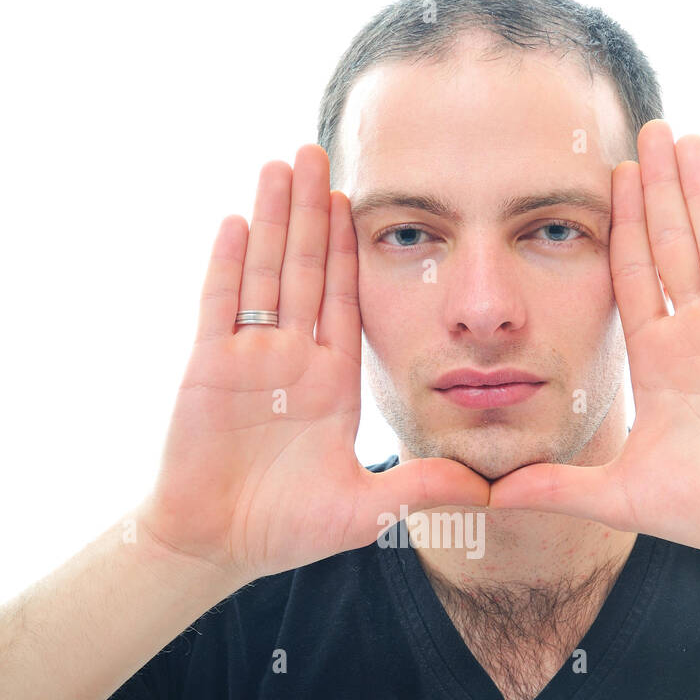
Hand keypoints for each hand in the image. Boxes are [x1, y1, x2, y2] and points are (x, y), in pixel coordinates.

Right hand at [139, 147, 488, 581]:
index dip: (351, 250)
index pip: (346, 301)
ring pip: (264, 275)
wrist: (221, 547)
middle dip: (313, 212)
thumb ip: (422, 489)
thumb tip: (490, 492)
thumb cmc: (288, 529)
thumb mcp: (367, 509)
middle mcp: (291, 361)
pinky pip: (219, 308)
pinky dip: (228, 266)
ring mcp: (248, 361)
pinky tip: (236, 221)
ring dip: (272, 220)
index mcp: (331, 383)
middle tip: (321, 152)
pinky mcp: (208, 370)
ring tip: (282, 164)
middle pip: (305, 271)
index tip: (362, 202)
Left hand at [489, 121, 699, 566]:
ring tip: (684, 138)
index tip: (606, 175)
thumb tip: (491, 498)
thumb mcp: (618, 496)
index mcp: (658, 357)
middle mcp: (698, 332)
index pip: (633, 274)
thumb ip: (556, 490)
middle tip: (646, 127)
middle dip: (659, 186)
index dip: (620, 225)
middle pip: (673, 243)